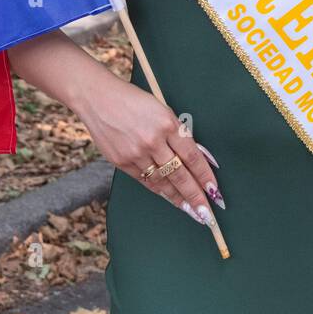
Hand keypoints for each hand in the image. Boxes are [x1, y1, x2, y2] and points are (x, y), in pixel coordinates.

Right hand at [76, 70, 222, 226]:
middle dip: (196, 196)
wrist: (97, 98)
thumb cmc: (133, 100)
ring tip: (192, 212)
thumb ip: (178, 133)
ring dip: (179, 199)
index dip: (205, 177)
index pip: (192, 157)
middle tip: (208, 215)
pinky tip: (171, 199)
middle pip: (180, 175)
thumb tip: (199, 157)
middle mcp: (153, 141)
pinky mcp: (121, 162)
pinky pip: (145, 181)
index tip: (215, 192)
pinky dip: (160, 191)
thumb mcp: (162, 109)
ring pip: (163, 182)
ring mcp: (136, 153)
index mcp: (167, 123)